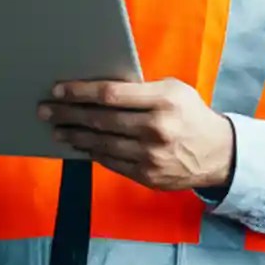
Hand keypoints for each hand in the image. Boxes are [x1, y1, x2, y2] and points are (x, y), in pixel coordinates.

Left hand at [39, 78, 233, 191]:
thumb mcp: (173, 91)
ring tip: (56, 129)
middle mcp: (157, 128)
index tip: (58, 89)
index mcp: (163, 100)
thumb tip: (95, 89)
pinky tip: (78, 145)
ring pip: (101, 143)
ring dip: (73, 135)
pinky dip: (91, 152)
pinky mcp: (148, 175)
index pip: (111, 94)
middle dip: (67, 114)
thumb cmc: (189, 114)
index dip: (80, 92)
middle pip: (100, 119)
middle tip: (45, 110)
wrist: (219, 154)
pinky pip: (110, 162)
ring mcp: (151, 155)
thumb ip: (139, 89)